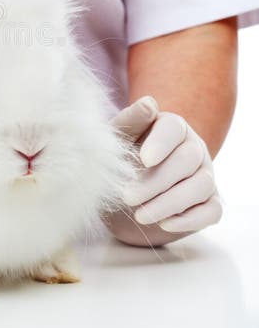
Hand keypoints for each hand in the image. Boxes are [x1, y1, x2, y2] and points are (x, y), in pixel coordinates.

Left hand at [105, 97, 222, 245]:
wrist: (123, 193)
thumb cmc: (119, 160)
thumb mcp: (116, 141)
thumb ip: (130, 122)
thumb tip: (149, 104)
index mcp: (171, 127)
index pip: (173, 128)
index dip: (161, 143)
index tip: (143, 159)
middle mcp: (193, 148)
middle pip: (187, 159)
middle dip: (157, 180)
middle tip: (128, 196)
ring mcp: (205, 175)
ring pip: (201, 185)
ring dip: (170, 202)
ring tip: (140, 215)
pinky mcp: (209, 202)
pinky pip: (212, 211)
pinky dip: (190, 219)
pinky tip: (165, 224)